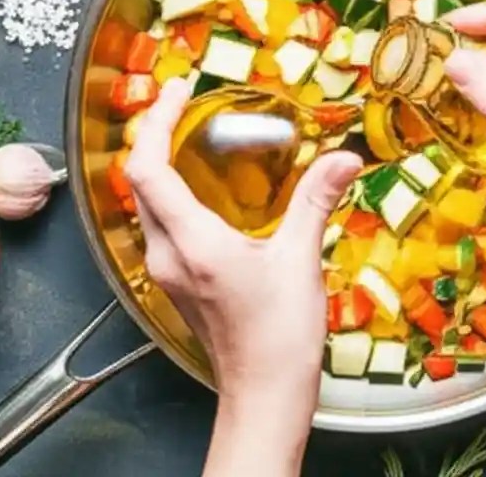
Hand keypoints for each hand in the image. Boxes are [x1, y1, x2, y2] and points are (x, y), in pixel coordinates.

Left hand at [124, 78, 362, 475]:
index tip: (179, 91)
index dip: (158, 122)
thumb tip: (344, 158)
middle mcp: (167, 254)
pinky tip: (207, 186)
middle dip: (158, 135)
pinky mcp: (177, 282)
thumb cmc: (279, 337)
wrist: (264, 395)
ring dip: (163, 163)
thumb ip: (316, 202)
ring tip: (194, 135)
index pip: (149, 168)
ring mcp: (167, 271)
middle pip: (140, 180)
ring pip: (148, 203)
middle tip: (187, 104)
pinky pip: (162, 223)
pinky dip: (175, 192)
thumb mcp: (301, 261)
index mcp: (192, 242)